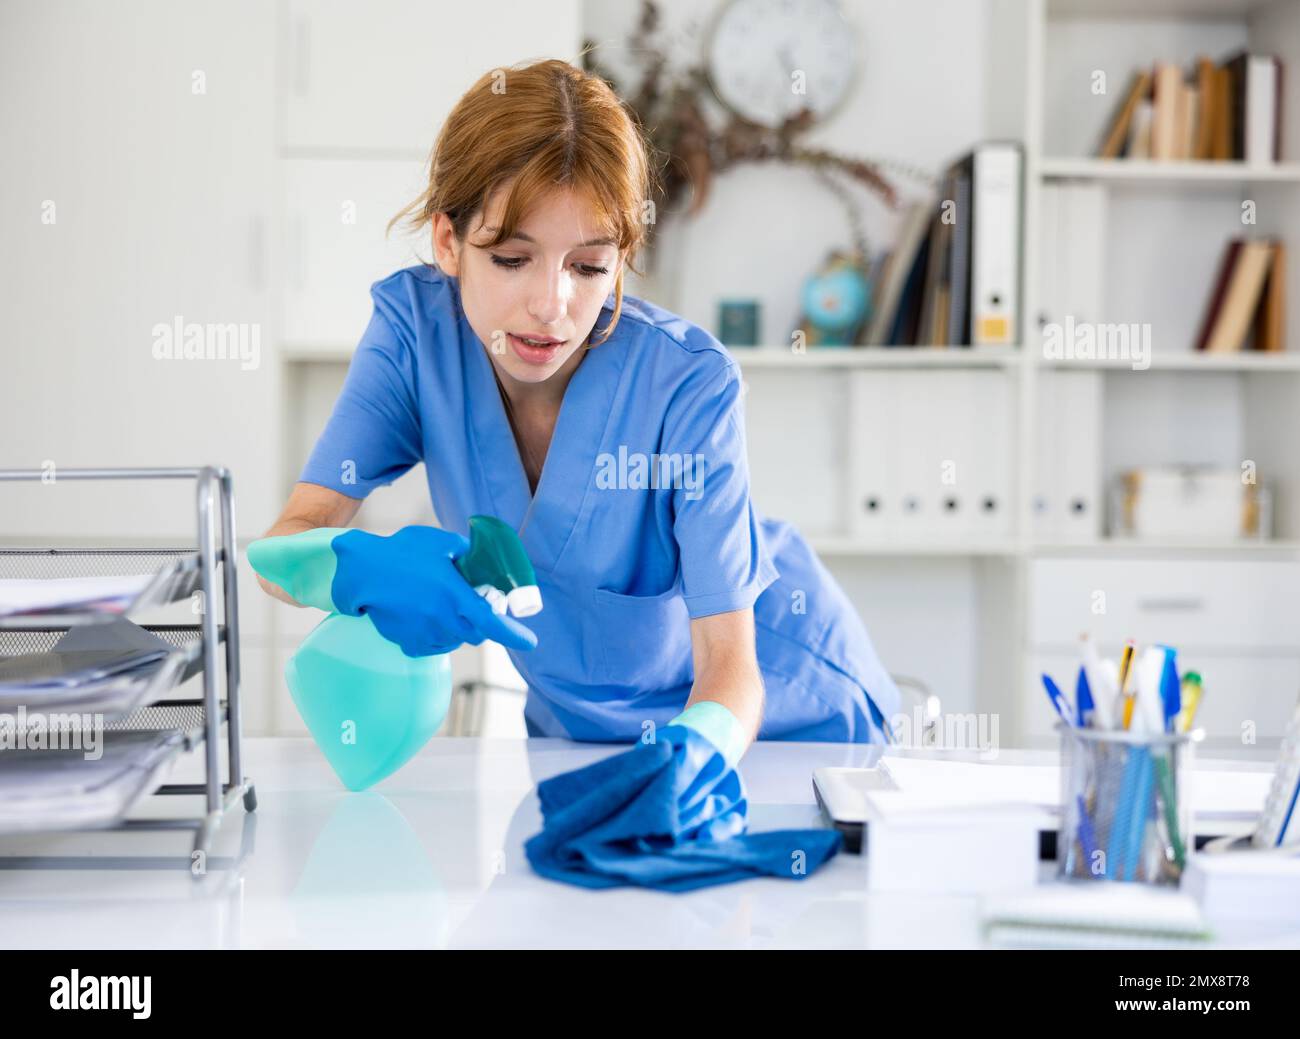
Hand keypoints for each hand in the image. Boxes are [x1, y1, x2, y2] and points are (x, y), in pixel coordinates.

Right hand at [331, 525, 538, 656]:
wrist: (362, 571)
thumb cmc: (400, 552)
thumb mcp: (440, 542)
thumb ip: (465, 551)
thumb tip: (480, 557)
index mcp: (454, 596)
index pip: (492, 623)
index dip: (514, 634)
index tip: (530, 642)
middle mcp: (443, 619)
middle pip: (476, 634)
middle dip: (480, 623)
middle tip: (471, 604)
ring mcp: (425, 634)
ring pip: (455, 640)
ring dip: (457, 628)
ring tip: (441, 604)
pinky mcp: (409, 642)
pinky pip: (433, 646)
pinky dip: (437, 636)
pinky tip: (426, 617)